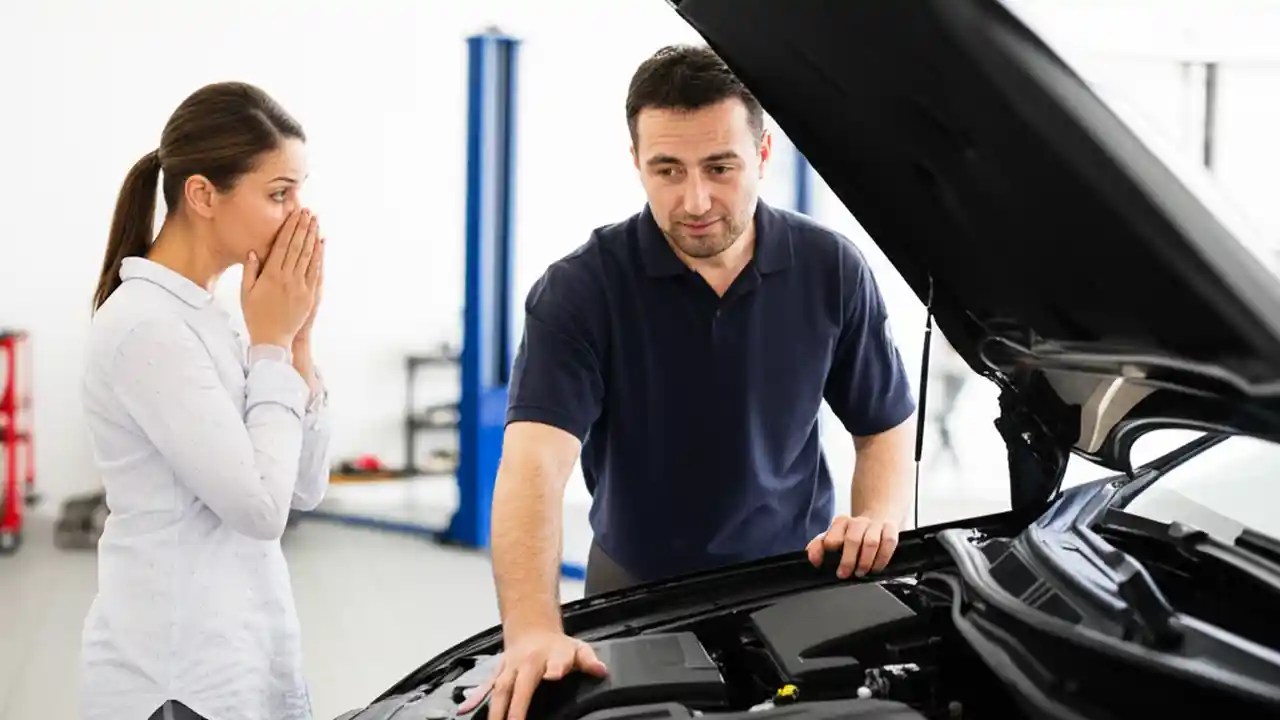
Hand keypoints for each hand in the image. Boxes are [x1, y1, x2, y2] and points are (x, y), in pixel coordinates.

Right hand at [241, 209, 321, 348]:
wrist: (273, 339)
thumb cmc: (256, 315)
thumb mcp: (246, 292)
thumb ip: (250, 271)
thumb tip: (253, 251)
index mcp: (270, 276)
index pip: (282, 245)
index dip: (289, 228)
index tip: (294, 214)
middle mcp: (288, 278)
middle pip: (297, 247)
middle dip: (303, 227)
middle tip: (308, 212)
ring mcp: (301, 287)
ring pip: (309, 256)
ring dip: (312, 237)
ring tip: (315, 222)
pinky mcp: (310, 295)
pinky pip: (316, 271)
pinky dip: (319, 256)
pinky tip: (321, 244)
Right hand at [456, 629, 606, 719]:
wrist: (531, 628)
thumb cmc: (556, 646)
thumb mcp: (578, 648)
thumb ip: (588, 660)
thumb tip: (600, 670)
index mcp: (550, 655)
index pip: (556, 662)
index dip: (556, 668)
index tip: (554, 675)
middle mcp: (526, 662)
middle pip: (520, 685)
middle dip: (516, 707)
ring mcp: (509, 668)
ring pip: (500, 689)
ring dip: (495, 709)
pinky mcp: (498, 673)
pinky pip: (484, 687)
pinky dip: (474, 698)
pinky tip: (465, 710)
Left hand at [806, 513, 899, 578]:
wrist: (878, 515)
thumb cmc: (852, 533)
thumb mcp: (832, 537)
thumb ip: (818, 547)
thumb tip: (814, 560)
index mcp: (841, 523)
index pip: (832, 536)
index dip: (829, 552)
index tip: (826, 565)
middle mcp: (858, 522)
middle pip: (852, 540)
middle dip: (848, 561)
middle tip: (844, 574)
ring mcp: (875, 525)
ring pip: (871, 542)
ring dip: (865, 561)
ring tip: (860, 572)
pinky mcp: (890, 529)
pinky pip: (888, 543)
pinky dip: (882, 559)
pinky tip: (876, 568)